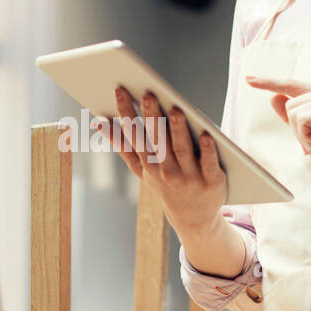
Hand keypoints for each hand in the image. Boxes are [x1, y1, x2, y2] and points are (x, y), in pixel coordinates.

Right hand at [97, 86, 226, 235]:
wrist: (193, 219)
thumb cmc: (166, 184)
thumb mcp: (142, 170)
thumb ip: (122, 146)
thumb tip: (99, 122)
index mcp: (147, 165)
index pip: (134, 135)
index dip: (126, 113)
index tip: (120, 91)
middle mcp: (166, 171)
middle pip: (158, 140)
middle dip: (152, 117)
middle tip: (147, 95)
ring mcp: (189, 178)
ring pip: (182, 149)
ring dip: (178, 130)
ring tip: (175, 110)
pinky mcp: (212, 182)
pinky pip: (209, 163)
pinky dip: (208, 150)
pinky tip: (206, 134)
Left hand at [244, 75, 310, 188]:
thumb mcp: (308, 134)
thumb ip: (292, 116)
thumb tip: (273, 97)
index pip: (293, 84)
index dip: (270, 82)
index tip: (249, 78)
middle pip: (289, 103)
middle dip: (296, 129)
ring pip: (293, 112)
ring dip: (301, 135)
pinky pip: (300, 120)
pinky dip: (305, 137)